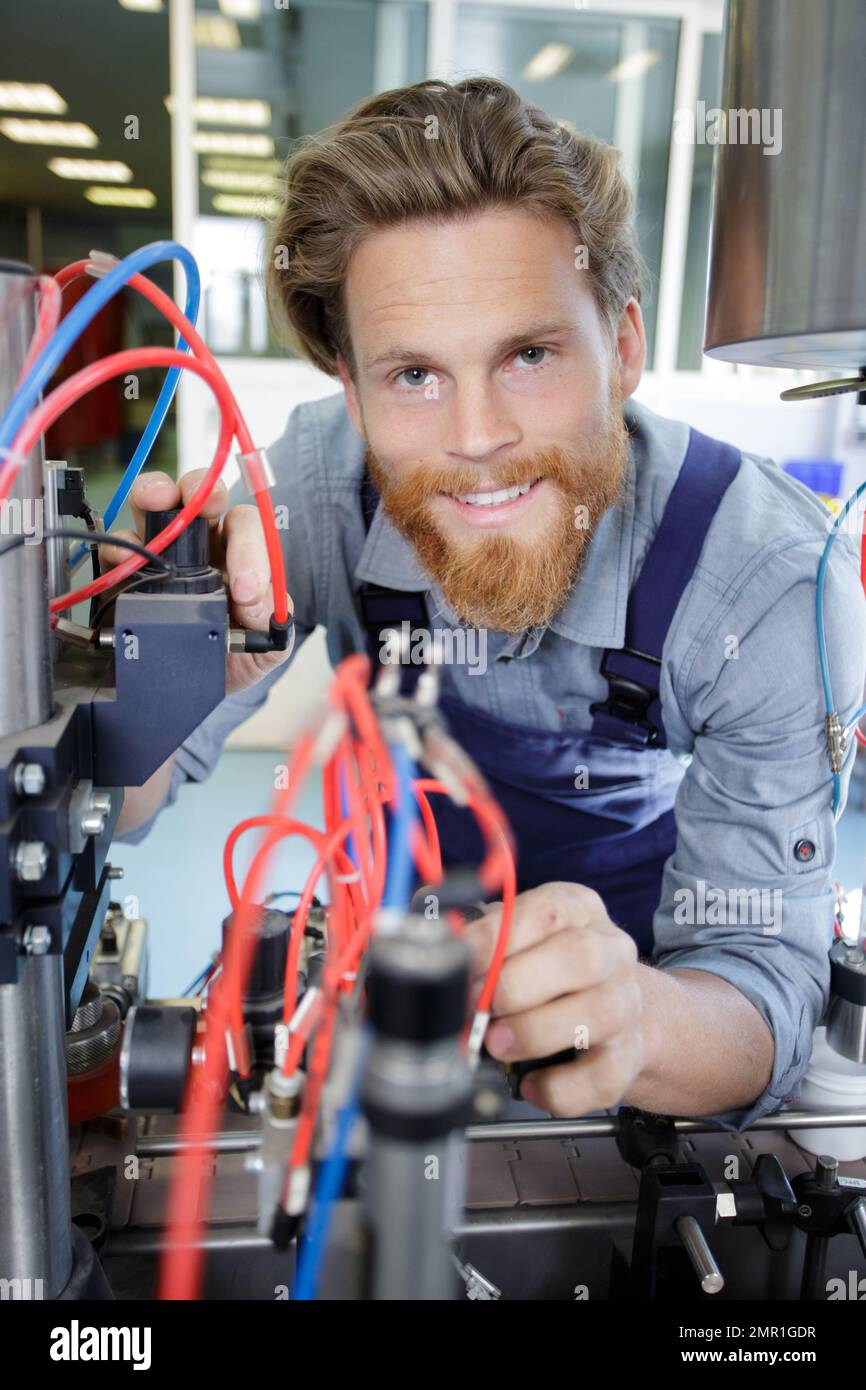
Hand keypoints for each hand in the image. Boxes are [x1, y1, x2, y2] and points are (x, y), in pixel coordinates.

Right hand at [97, 469, 293, 695]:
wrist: (195, 687)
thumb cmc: (234, 656)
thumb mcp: (267, 644)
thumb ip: (272, 619)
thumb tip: (255, 602)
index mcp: (238, 553)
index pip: (245, 525)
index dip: (248, 547)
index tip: (246, 591)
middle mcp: (199, 545)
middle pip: (198, 494)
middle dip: (200, 489)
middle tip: (203, 503)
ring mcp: (160, 555)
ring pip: (154, 504)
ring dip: (154, 493)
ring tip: (157, 500)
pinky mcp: (126, 575)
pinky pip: (119, 548)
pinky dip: (120, 546)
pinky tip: (126, 557)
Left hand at [465, 881, 644, 1115]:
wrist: (618, 1013)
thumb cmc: (552, 971)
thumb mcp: (518, 937)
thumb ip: (481, 936)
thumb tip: (437, 941)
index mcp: (579, 910)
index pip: (544, 912)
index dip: (495, 939)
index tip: (458, 963)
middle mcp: (611, 952)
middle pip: (578, 956)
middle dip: (514, 985)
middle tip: (474, 1008)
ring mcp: (626, 1004)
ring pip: (598, 1013)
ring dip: (535, 1031)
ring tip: (495, 1044)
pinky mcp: (630, 1057)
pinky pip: (602, 1076)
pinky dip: (560, 1088)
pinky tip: (529, 1084)